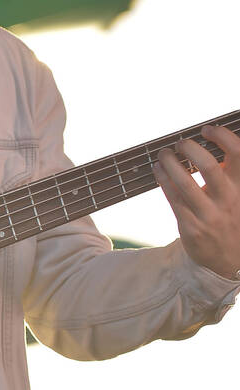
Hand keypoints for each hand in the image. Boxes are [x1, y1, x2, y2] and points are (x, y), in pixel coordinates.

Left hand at [154, 124, 239, 278]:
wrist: (231, 260)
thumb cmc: (233, 216)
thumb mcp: (239, 193)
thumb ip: (231, 172)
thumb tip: (213, 140)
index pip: (237, 152)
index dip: (222, 135)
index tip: (207, 130)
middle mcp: (228, 199)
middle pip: (207, 165)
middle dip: (189, 148)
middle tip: (181, 144)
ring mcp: (209, 214)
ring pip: (184, 181)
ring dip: (170, 161)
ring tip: (164, 153)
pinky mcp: (190, 227)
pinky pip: (172, 197)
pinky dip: (163, 178)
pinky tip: (158, 169)